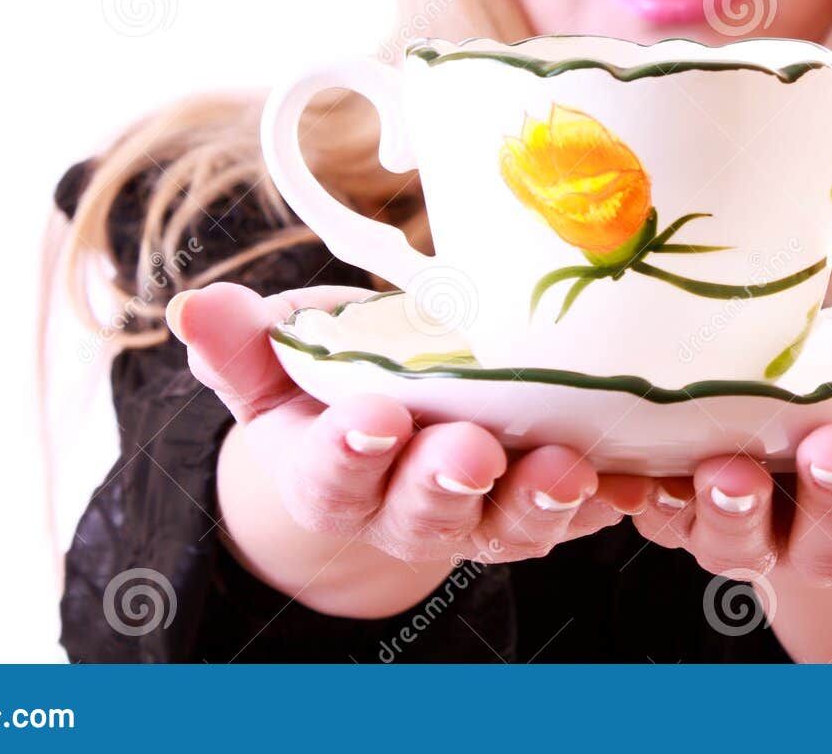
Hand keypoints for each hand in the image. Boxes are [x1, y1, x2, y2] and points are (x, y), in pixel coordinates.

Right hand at [170, 281, 653, 566]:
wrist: (385, 439)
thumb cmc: (328, 388)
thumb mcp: (277, 363)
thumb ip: (242, 345)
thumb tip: (196, 307)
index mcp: (331, 477)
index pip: (331, 474)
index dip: (350, 452)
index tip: (373, 415)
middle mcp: (402, 509)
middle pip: (423, 511)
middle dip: (447, 480)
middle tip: (470, 448)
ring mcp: (476, 515)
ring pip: (505, 525)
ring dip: (536, 499)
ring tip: (565, 468)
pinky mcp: (537, 508)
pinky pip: (576, 516)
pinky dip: (606, 500)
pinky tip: (635, 478)